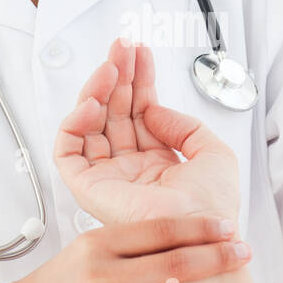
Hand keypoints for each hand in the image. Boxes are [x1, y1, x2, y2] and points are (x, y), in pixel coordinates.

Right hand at [7, 217, 249, 282]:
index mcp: (99, 244)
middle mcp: (103, 277)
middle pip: (176, 266)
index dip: (201, 228)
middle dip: (216, 259)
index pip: (162, 230)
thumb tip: (194, 236)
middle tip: (243, 252)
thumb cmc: (67, 280)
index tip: (228, 227)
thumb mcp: (92, 246)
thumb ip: (135, 243)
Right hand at [53, 38, 240, 226]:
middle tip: (121, 47)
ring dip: (96, 90)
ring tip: (110, 67)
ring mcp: (109, 177)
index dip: (139, 81)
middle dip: (117, 76)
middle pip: (115, 112)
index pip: (140, 112)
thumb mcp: (214, 153)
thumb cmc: (213, 208)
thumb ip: (186, 125)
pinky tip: (91, 104)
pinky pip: (68, 152)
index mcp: (157, 164)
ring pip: (90, 124)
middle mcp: (131, 169)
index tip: (140, 53)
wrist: (203, 235)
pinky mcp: (89, 188)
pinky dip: (73, 124)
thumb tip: (154, 108)